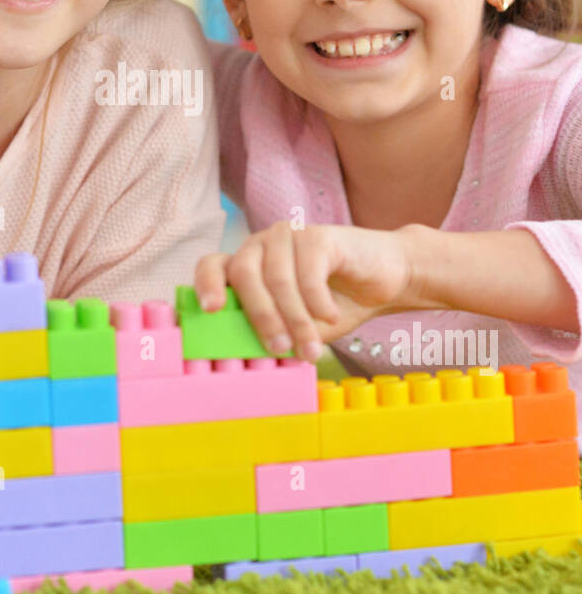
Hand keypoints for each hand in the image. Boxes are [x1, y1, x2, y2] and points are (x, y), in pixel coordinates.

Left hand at [194, 221, 416, 362]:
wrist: (386, 279)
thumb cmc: (335, 305)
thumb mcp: (297, 326)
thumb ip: (273, 334)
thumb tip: (250, 358)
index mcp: (247, 265)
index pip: (213, 266)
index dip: (206, 285)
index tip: (212, 310)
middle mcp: (262, 245)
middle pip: (244, 275)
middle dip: (261, 317)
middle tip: (279, 349)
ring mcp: (288, 235)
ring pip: (278, 278)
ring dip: (295, 319)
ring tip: (311, 347)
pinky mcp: (318, 235)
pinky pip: (309, 272)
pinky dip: (318, 302)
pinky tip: (330, 316)